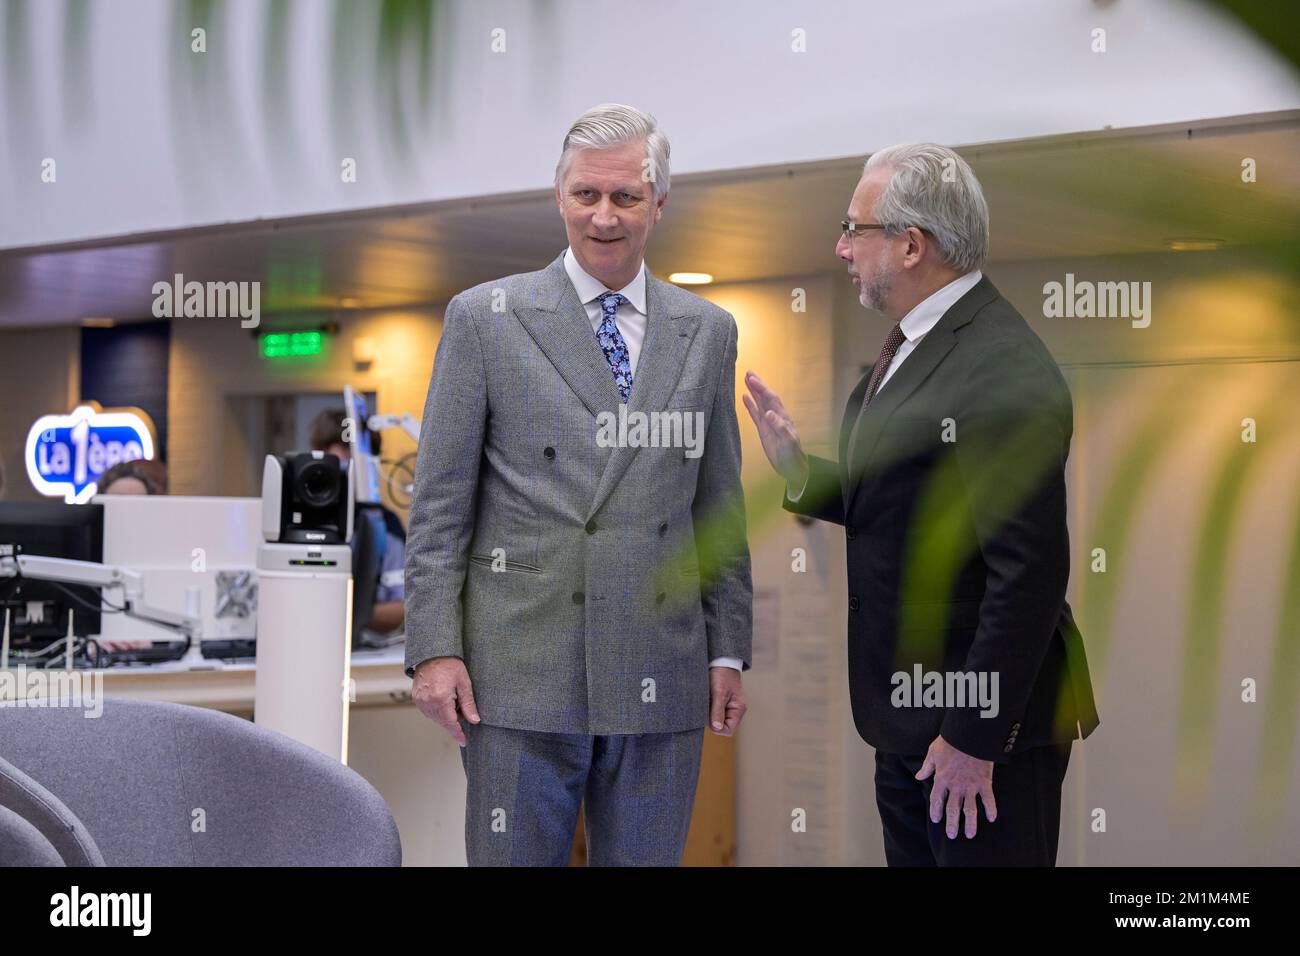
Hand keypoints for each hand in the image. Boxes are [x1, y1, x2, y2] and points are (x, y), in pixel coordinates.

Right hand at [412, 656, 480, 746]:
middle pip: (443, 722)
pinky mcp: (416, 699)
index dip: (458, 734)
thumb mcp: (464, 683)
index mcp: (441, 699)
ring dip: (446, 715)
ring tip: (452, 698)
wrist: (432, 653)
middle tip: (461, 706)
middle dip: (454, 720)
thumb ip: (468, 704)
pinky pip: (429, 711)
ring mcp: (420, 701)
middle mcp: (428, 703)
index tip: (464, 742)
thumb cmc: (450, 665)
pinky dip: (438, 710)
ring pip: (436, 718)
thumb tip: (474, 720)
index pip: (451, 723)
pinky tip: (444, 699)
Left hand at [709, 666, 745, 735]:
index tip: (708, 716)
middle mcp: (733, 711)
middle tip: (706, 706)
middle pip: (721, 727)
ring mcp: (727, 708)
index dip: (717, 727)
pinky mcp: (720, 704)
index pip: (728, 730)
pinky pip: (712, 713)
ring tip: (706, 700)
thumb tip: (716, 728)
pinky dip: (707, 709)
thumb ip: (717, 710)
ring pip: (715, 720)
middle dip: (711, 720)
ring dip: (708, 713)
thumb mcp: (719, 692)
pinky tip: (706, 700)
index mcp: (738, 710)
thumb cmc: (722, 674)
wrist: (721, 661)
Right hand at [741, 371, 808, 489]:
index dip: (762, 389)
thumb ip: (780, 427)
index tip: (752, 379)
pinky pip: (755, 414)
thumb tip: (769, 413)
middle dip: (758, 384)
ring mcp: (768, 422)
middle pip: (765, 396)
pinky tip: (744, 397)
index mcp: (782, 417)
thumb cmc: (792, 454)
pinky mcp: (763, 429)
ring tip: (746, 379)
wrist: (791, 467)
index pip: (771, 399)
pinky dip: (750, 405)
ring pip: (759, 403)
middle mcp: (775, 416)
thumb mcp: (788, 441)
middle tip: (748, 372)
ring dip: (753, 391)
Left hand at [915, 735, 997, 838]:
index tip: (936, 820)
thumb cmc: (950, 741)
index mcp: (941, 778)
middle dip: (952, 823)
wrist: (969, 735)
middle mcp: (955, 786)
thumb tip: (918, 776)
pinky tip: (992, 819)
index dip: (936, 810)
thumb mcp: (933, 752)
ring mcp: (971, 786)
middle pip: (953, 809)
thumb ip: (927, 767)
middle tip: (952, 835)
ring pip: (970, 809)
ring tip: (969, 834)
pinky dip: (991, 809)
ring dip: (969, 823)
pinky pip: (988, 799)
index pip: (936, 799)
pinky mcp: (984, 782)